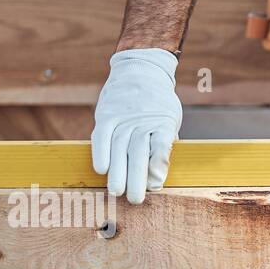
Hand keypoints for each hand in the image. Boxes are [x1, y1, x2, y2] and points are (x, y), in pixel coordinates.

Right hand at [91, 48, 182, 203]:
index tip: (155, 186)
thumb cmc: (159, 103)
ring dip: (117, 171)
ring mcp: (122, 116)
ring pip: (119, 146)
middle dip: (136, 177)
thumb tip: (159, 176)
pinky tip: (100, 169)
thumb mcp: (170, 119)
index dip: (157, 166)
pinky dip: (100, 152)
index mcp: (163, 122)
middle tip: (135, 199)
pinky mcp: (106, 114)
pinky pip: (101, 135)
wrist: (141, 69)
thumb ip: (165, 144)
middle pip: (138, 151)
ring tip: (116, 191)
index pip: (161, 145)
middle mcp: (142, 119)